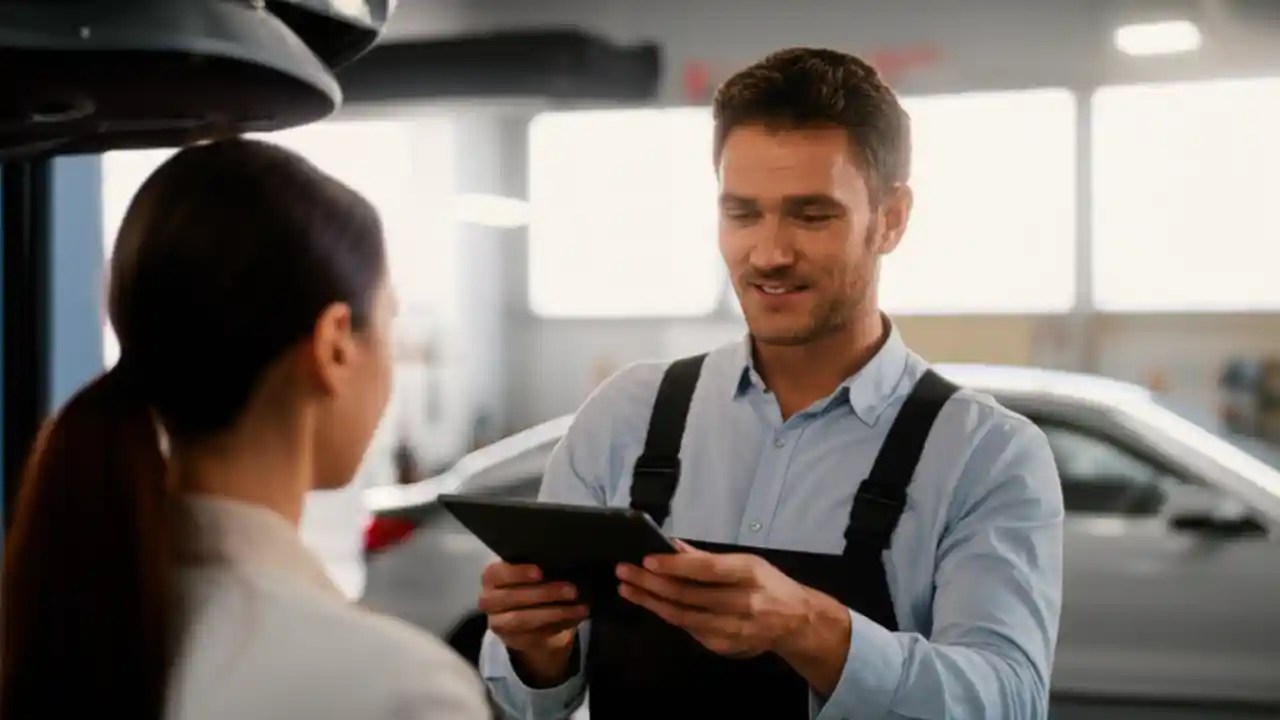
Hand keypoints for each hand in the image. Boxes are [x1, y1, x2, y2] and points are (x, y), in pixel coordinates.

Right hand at [477, 560, 587, 686]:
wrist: (527, 614)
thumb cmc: (530, 583)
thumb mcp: (531, 572)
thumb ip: (541, 567)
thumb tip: (564, 564)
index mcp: (492, 577)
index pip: (498, 573)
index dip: (518, 573)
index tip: (540, 572)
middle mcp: (488, 600)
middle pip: (511, 598)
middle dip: (544, 594)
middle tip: (572, 590)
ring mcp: (498, 623)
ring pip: (521, 619)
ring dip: (554, 613)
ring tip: (578, 608)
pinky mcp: (512, 640)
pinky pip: (534, 635)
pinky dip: (558, 626)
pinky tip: (575, 618)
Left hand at [615, 541, 813, 658]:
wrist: (795, 621)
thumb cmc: (767, 584)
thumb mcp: (746, 562)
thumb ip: (707, 557)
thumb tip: (672, 546)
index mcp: (749, 573)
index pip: (707, 569)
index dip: (676, 566)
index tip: (647, 560)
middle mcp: (743, 602)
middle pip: (689, 595)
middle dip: (651, 583)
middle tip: (624, 571)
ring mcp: (733, 629)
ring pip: (683, 616)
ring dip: (651, 602)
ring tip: (627, 588)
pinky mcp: (724, 646)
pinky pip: (689, 630)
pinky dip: (668, 615)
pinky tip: (651, 604)